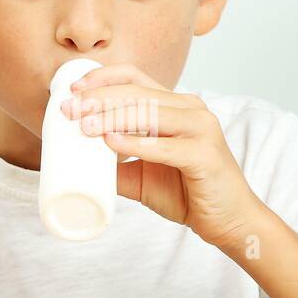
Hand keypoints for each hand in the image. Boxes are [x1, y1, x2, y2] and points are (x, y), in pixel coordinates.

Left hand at [62, 63, 263, 248]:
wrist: (229, 221)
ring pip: (148, 114)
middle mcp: (191, 109)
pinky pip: (164, 146)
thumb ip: (116, 164)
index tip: (73, 91)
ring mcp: (201, 129)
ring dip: (112, 118)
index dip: (102, 79)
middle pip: (137, 92)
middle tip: (69, 110)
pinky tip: (111, 143)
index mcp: (176, 105)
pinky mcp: (205, 154)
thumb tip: (76, 162)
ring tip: (83, 126)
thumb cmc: (188, 193)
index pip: (135, 77)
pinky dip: (136, 143)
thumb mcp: (143, 175)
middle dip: (98, 99)